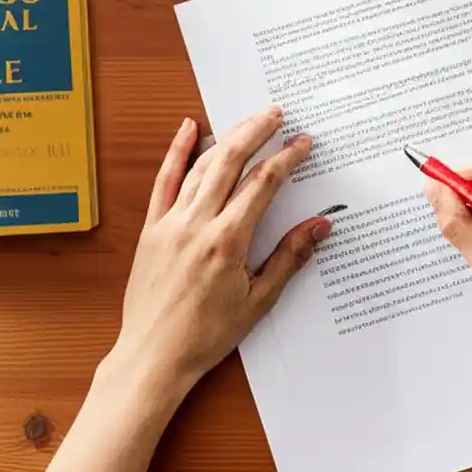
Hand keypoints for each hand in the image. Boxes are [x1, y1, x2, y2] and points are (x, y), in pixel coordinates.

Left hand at [107, 107, 329, 395]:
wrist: (155, 356)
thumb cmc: (207, 335)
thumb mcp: (259, 300)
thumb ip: (290, 257)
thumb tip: (319, 225)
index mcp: (227, 242)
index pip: (263, 184)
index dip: (286, 158)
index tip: (303, 143)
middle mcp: (197, 224)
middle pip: (230, 161)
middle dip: (257, 132)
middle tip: (277, 115)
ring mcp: (170, 223)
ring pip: (201, 166)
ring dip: (226, 137)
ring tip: (248, 121)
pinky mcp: (152, 229)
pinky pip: (165, 181)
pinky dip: (177, 152)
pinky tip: (188, 129)